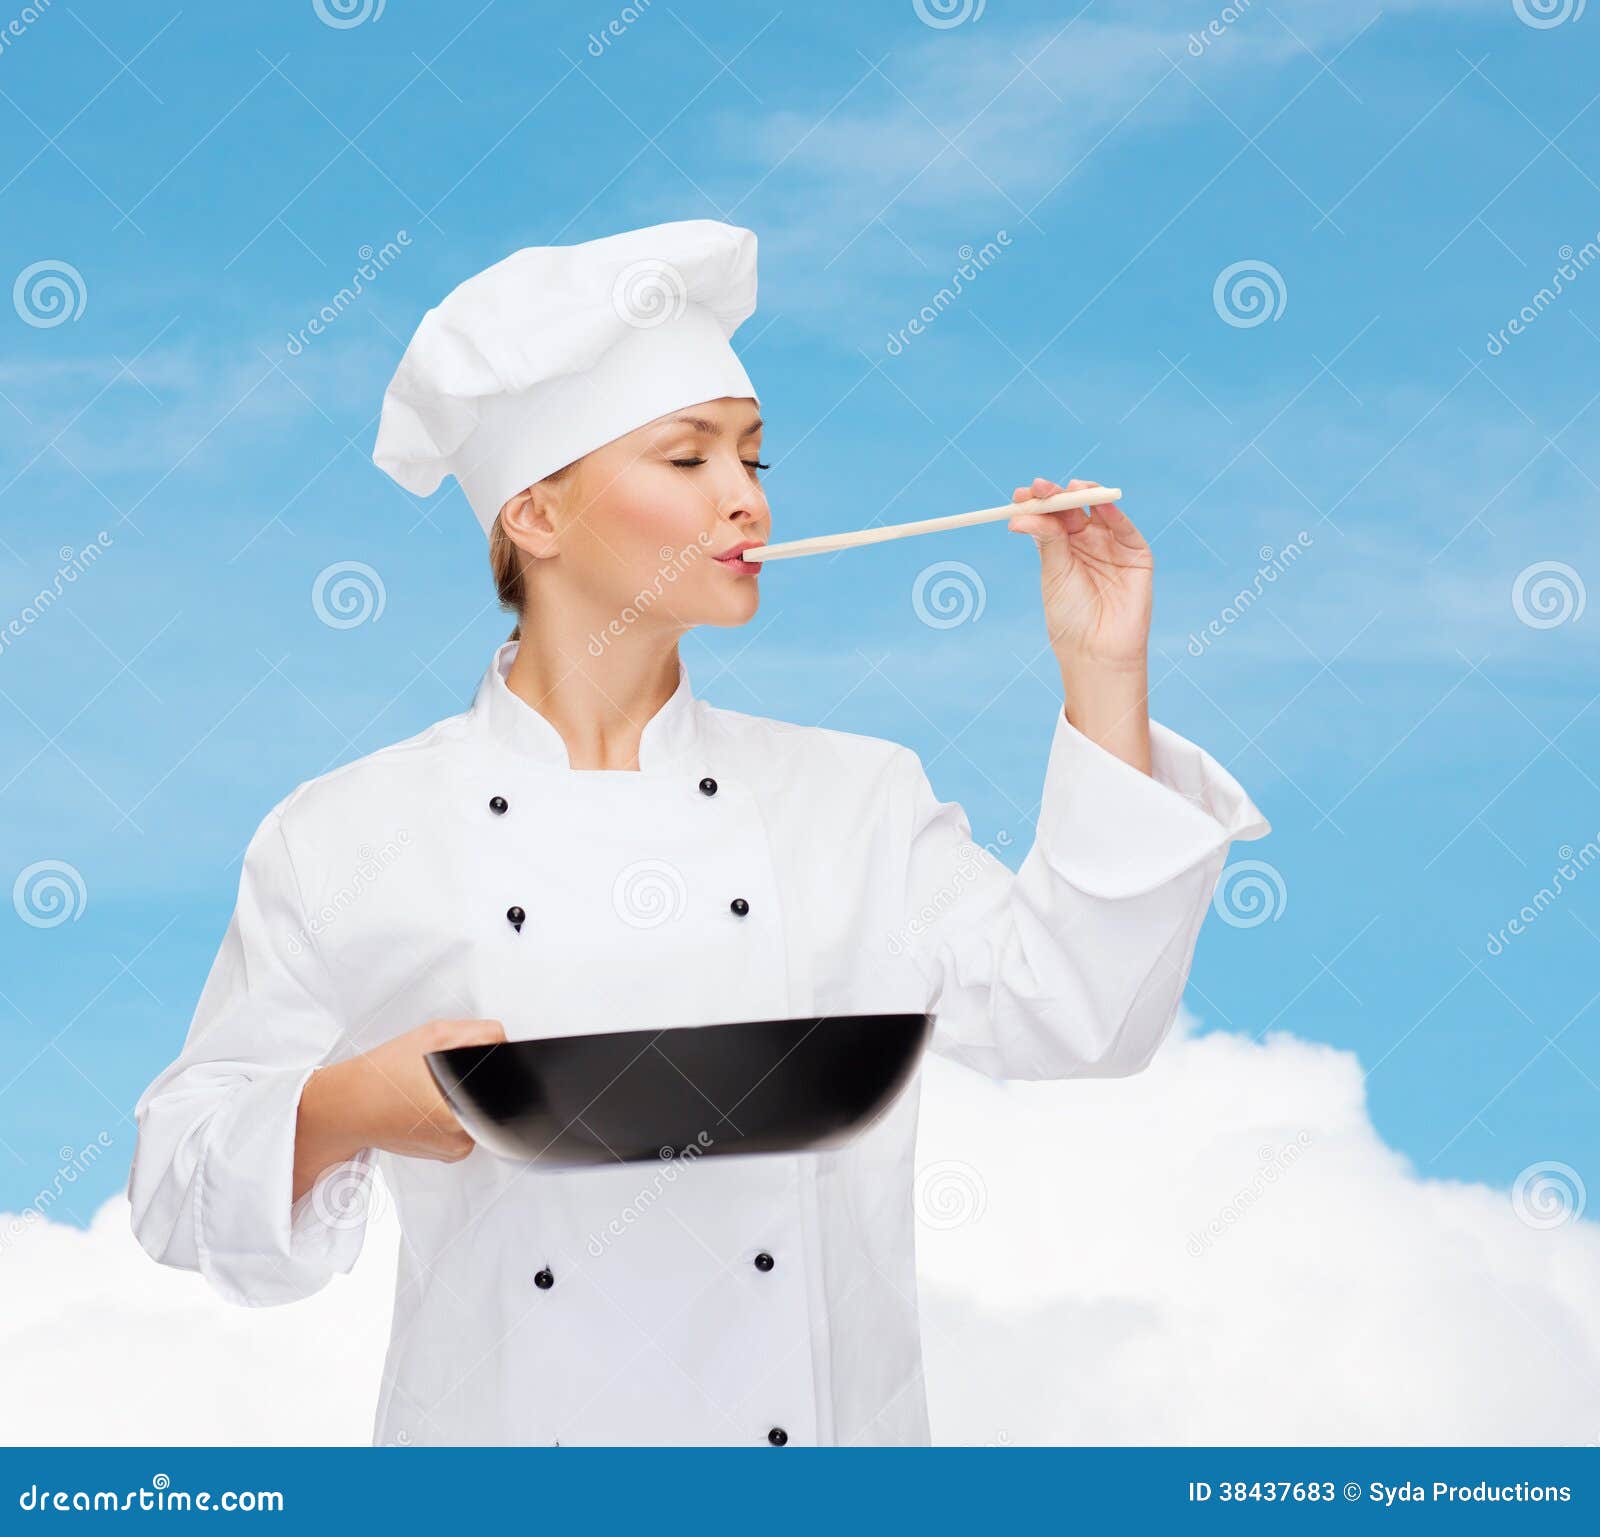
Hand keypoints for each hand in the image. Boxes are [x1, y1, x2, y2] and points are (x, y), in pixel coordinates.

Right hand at [293, 1017, 506, 1202]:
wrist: (348, 1108)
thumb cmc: (383, 1075)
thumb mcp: (434, 1036)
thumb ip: (480, 1035)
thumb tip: (504, 1042)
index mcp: (463, 1106)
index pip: (504, 1083)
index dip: (494, 1066)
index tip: (477, 1062)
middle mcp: (464, 1134)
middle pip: (493, 1098)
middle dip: (479, 1081)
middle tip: (448, 1071)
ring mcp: (457, 1148)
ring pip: (482, 1112)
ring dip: (468, 1097)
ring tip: (435, 1087)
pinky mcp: (450, 1154)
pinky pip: (469, 1127)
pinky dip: (458, 1112)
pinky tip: (433, 1102)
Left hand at [1007, 476, 1151, 672]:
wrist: (1099, 648)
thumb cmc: (1070, 616)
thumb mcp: (1054, 574)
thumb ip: (1047, 540)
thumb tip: (1020, 515)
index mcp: (1059, 547)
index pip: (1048, 515)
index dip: (1036, 502)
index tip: (1020, 495)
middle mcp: (1085, 541)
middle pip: (1070, 507)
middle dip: (1056, 494)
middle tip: (1040, 488)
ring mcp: (1110, 543)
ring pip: (1097, 509)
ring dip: (1083, 494)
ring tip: (1067, 491)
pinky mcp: (1135, 550)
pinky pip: (1123, 524)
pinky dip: (1112, 510)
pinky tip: (1097, 501)